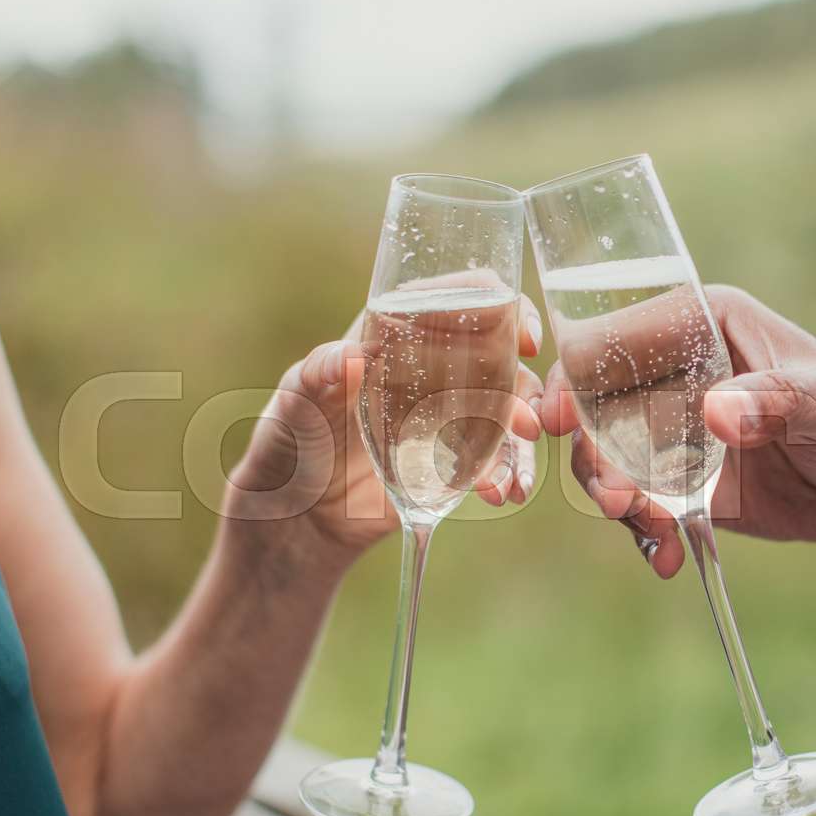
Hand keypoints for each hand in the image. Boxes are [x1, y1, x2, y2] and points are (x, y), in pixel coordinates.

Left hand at [228, 293, 545, 569]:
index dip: (501, 305)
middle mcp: (432, 367)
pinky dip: (509, 474)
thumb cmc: (288, 442)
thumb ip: (317, 374)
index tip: (521, 336)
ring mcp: (448, 414)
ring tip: (514, 479)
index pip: (460, 298)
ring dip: (522, 441)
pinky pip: (496, 459)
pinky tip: (503, 493)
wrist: (295, 516)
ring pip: (508, 411)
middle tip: (528, 423)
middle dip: (527, 388)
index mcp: (397, 334)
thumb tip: (351, 355)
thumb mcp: (295, 402)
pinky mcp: (453, 460)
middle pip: (500, 357)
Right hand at [540, 285, 815, 576]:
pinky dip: (644, 533)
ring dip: (616, 499)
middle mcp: (677, 372)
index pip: (611, 340)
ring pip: (607, 460)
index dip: (571, 375)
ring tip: (657, 533)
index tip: (552, 419)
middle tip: (623, 501)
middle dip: (594, 455)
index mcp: (699, 325)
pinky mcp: (686, 481)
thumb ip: (778, 401)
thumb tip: (716, 414)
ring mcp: (676, 429)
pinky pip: (640, 504)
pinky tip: (671, 560)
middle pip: (593, 406)